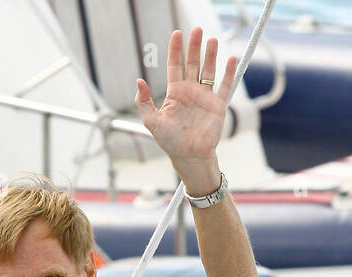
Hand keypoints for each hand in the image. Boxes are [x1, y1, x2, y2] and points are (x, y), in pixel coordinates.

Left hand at [135, 28, 236, 194]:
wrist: (188, 155)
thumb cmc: (169, 140)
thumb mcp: (151, 121)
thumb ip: (144, 101)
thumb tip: (138, 81)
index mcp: (175, 93)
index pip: (175, 66)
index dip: (175, 50)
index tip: (177, 34)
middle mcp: (190, 92)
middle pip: (193, 64)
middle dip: (194, 47)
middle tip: (197, 29)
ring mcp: (205, 96)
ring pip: (209, 70)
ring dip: (211, 55)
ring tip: (212, 39)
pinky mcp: (218, 104)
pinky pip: (225, 85)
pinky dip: (229, 72)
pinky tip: (230, 58)